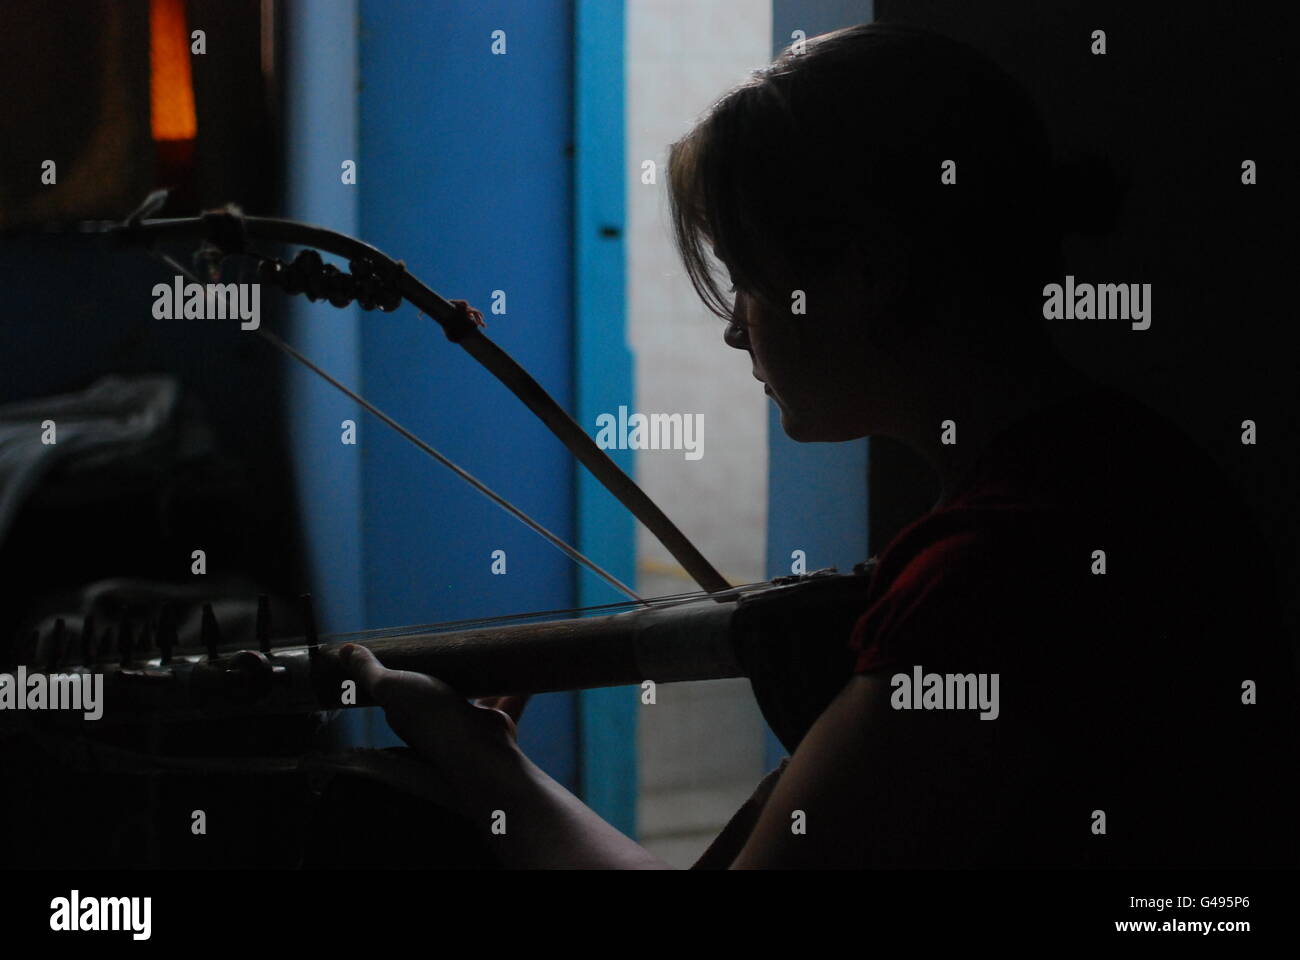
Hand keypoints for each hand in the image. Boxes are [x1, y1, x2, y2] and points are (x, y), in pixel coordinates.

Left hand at [338, 644, 523, 807]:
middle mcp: (436, 720)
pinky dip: (516, 685)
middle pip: (438, 691)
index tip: (410, 650)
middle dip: (445, 672)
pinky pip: (506, 698)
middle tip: (451, 644)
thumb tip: (343, 651)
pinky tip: (523, 666)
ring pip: (474, 693)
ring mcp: (467, 721)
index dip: (401, 673)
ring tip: (486, 651)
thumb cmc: (430, 718)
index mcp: (407, 713)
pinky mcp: (494, 721)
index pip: (400, 691)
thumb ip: (369, 670)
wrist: (475, 747)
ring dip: (481, 676)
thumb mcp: (391, 686)